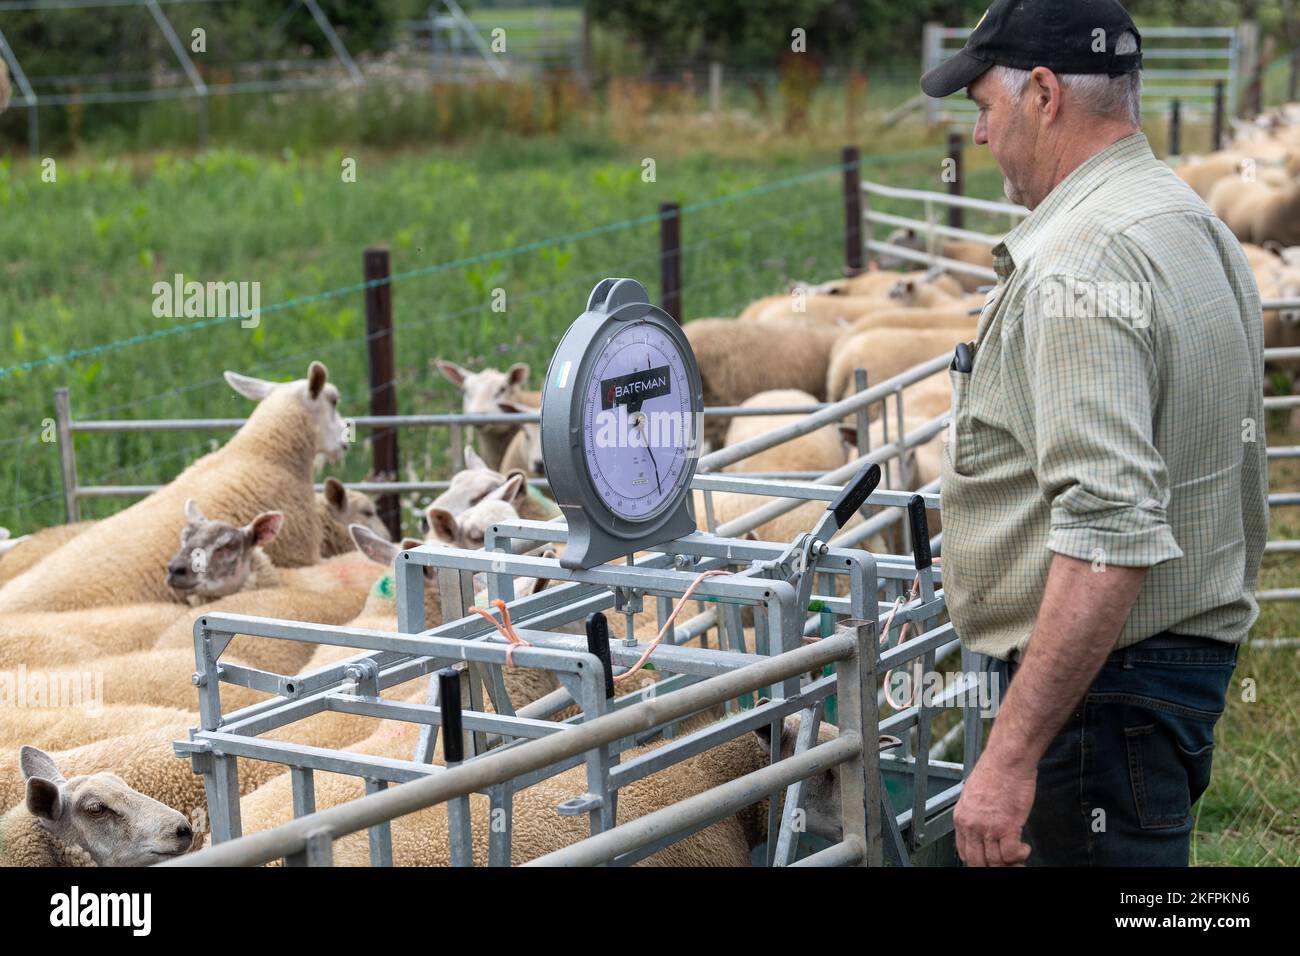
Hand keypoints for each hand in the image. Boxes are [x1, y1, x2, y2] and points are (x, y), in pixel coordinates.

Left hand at [953, 749, 1034, 865]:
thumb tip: (983, 830)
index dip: (979, 861)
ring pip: (996, 862)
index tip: (990, 861)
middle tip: (1008, 864)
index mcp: (961, 818)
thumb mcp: (974, 795)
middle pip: (978, 862)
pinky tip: (1024, 847)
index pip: (965, 852)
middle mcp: (971, 826)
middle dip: (993, 867)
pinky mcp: (1006, 826)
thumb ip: (975, 815)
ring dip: (1010, 864)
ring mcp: (988, 828)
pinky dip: (1020, 856)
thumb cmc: (994, 772)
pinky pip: (1011, 855)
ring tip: (1019, 857)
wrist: (1007, 761)